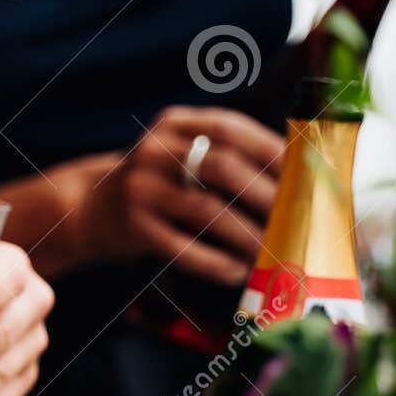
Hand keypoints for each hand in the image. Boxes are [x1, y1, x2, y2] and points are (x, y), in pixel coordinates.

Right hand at [79, 106, 283, 284]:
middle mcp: (155, 150)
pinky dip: (213, 261)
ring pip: (207, 210)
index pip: (233, 128)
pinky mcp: (133, 226)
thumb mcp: (179, 155)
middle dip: (267, 195)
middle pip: (224, 167)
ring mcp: (141, 188)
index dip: (272, 150)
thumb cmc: (157, 185)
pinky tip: (235, 271)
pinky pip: (182, 246)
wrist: (90, 208)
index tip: (305, 174)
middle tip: (296, 219)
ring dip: (246, 234)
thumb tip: (295, 177)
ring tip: (271, 252)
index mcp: (176, 124)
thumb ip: (222, 155)